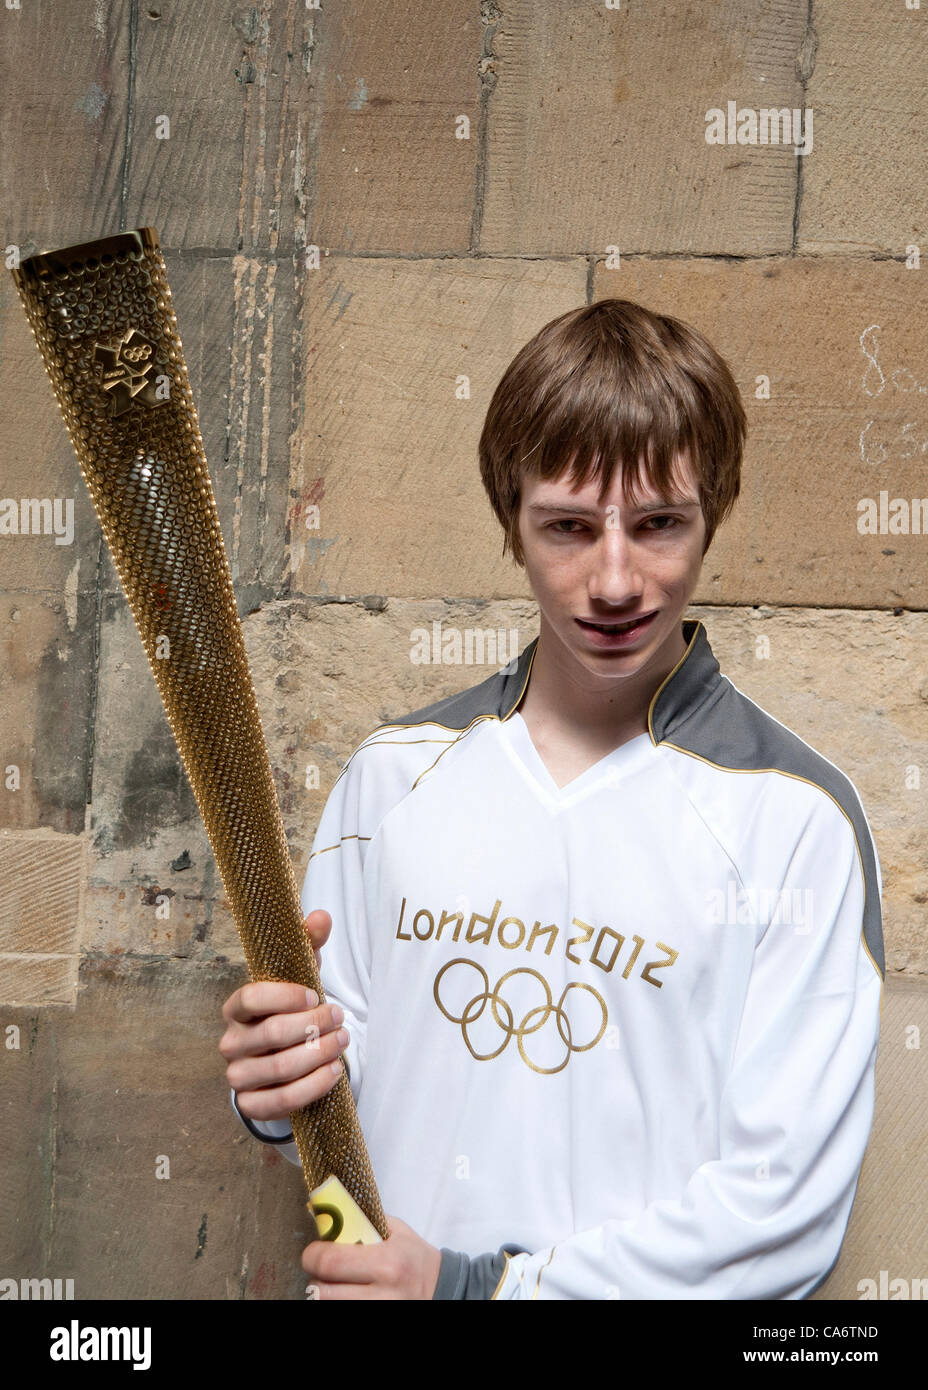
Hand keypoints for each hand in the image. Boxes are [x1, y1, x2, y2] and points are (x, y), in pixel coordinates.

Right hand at [219, 910, 348, 1123]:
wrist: (283, 1056)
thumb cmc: (292, 1010)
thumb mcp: (300, 975)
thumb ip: (309, 944)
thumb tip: (320, 916)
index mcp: (236, 1009)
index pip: (249, 999)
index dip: (285, 996)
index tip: (315, 995)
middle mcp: (231, 1043)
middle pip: (272, 1034)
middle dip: (314, 1024)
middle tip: (340, 1017)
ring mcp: (238, 1076)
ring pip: (280, 1068)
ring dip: (319, 1054)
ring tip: (343, 1040)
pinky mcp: (251, 1104)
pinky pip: (282, 1102)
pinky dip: (313, 1086)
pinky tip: (334, 1071)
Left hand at [302, 1216, 442, 1299]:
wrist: (440, 1288)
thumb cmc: (414, 1256)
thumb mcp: (394, 1230)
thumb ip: (361, 1221)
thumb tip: (322, 1211)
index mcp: (386, 1262)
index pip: (330, 1261)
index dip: (312, 1256)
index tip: (313, 1251)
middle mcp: (382, 1293)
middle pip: (322, 1291)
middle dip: (313, 1277)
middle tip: (317, 1268)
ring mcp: (380, 1311)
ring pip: (329, 1304)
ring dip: (324, 1293)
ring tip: (333, 1282)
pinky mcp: (377, 1320)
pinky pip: (341, 1311)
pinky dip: (337, 1301)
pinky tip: (345, 1292)